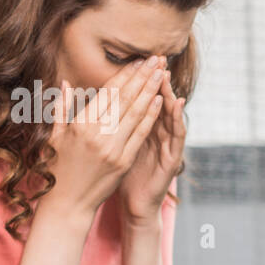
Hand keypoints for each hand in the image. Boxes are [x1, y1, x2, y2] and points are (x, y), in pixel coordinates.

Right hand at [44, 57, 165, 220]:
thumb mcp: (55, 136)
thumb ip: (61, 108)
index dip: (124, 75)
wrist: (68, 203)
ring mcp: (111, 148)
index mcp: (79, 123)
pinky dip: (150, 117)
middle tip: (156, 59)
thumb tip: (64, 83)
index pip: (107, 92)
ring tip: (162, 74)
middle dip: (142, 76)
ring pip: (135, 113)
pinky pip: (140, 134)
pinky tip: (160, 101)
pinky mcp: (123, 162)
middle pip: (124, 98)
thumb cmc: (59, 167)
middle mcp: (96, 133)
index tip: (137, 61)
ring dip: (151, 91)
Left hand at [118, 56, 185, 224]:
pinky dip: (175, 119)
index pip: (139, 102)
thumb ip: (105, 126)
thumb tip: (89, 102)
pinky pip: (175, 136)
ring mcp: (166, 147)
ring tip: (165, 73)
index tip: (134, 60)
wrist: (136, 206)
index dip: (137, 82)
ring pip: (169, 115)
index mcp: (138, 132)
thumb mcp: (112, 150)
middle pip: (155, 103)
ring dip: (168, 93)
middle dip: (154, 81)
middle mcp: (156, 136)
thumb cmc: (120, 180)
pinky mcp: (172, 160)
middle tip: (156, 58)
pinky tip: (174, 103)